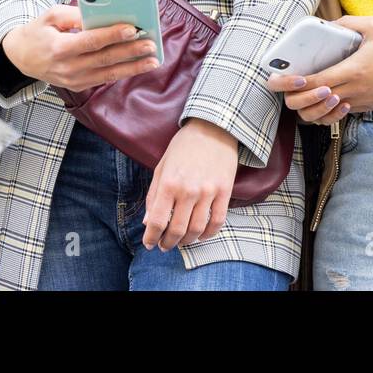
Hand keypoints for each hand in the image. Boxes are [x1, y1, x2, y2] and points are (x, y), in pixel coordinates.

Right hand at [2, 5, 159, 90]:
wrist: (21, 58)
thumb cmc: (39, 32)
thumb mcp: (51, 16)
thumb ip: (75, 15)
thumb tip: (102, 14)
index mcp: (59, 48)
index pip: (91, 41)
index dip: (112, 35)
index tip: (132, 29)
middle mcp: (67, 68)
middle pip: (104, 60)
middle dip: (130, 52)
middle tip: (151, 44)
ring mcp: (73, 81)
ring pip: (108, 74)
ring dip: (133, 67)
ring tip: (153, 60)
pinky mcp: (78, 87)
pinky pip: (103, 80)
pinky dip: (122, 73)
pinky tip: (138, 66)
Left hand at [142, 118, 237, 249]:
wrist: (213, 127)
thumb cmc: (183, 146)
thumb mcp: (162, 166)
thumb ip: (153, 195)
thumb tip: (147, 221)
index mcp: (169, 183)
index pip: (157, 221)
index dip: (151, 237)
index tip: (149, 243)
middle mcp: (188, 190)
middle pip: (177, 230)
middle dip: (168, 243)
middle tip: (164, 246)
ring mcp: (208, 192)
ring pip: (196, 229)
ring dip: (187, 241)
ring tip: (181, 241)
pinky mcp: (224, 192)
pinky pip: (217, 221)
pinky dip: (208, 234)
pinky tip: (201, 234)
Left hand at [265, 16, 372, 122]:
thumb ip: (346, 23)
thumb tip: (325, 25)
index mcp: (353, 70)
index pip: (315, 82)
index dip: (294, 83)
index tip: (280, 79)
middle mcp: (354, 90)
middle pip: (315, 102)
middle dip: (295, 98)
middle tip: (287, 87)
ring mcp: (360, 101)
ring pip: (325, 113)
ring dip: (311, 106)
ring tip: (304, 92)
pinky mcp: (366, 106)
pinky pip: (339, 112)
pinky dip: (327, 108)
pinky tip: (325, 94)